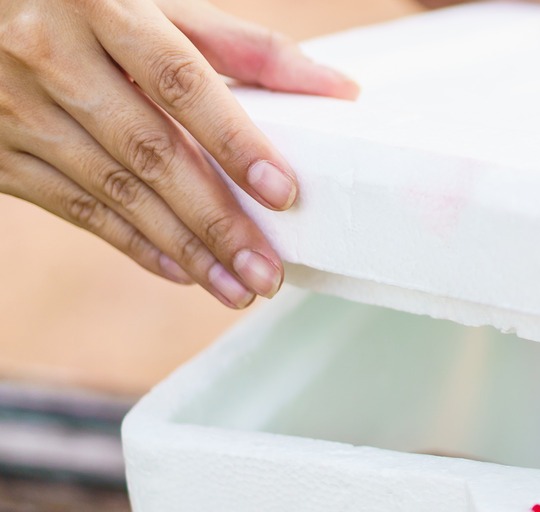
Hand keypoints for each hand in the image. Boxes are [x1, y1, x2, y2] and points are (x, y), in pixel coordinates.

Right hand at [0, 0, 359, 307]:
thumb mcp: (154, 2)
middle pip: (150, 150)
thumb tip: (339, 88)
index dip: (235, 140)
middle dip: (216, 220)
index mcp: (101, 4)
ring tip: (239, 286)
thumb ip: (244, 47)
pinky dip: (134, 244)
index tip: (282, 192)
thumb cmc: (82, 3)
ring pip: (115, 190)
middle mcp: (51, 54)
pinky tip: (183, 271)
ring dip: (185, 247)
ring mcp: (17, 106)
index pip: (181, 81)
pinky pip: (75, 208)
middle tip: (268, 271)